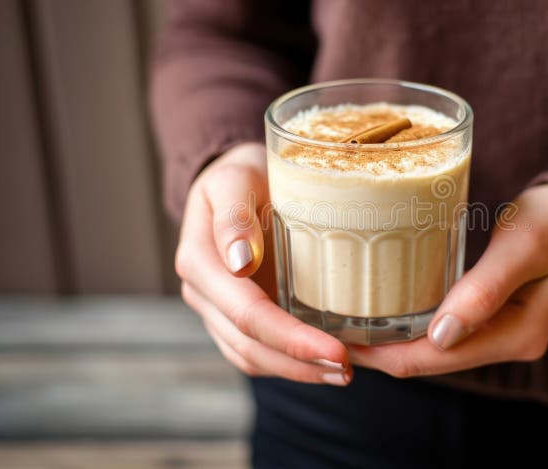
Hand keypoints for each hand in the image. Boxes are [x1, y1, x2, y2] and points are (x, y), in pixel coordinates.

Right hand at [175, 143, 351, 385]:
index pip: (247, 312)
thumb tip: (240, 260)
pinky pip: (257, 353)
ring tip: (343, 374)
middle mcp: (204, 293)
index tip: (336, 350)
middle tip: (347, 370)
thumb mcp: (235, 178)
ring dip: (297, 372)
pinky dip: (290, 365)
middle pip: (249, 345)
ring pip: (251, 357)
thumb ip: (233, 215)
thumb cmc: (241, 174)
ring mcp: (217, 309)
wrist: (235, 182)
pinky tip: (323, 365)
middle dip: (299, 363)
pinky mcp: (235, 317)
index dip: (290, 337)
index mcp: (200, 260)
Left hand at [349, 184, 547, 377]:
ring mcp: (499, 334)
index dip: (387, 353)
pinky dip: (410, 325)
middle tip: (327, 331)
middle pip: (431, 359)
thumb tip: (442, 335)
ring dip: (391, 340)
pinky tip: (381, 311)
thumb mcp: (524, 244)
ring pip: (434, 348)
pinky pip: (442, 330)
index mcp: (520, 334)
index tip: (340, 339)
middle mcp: (509, 343)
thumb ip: (486, 288)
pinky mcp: (490, 319)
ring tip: (344, 322)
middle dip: (380, 351)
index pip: (440, 356)